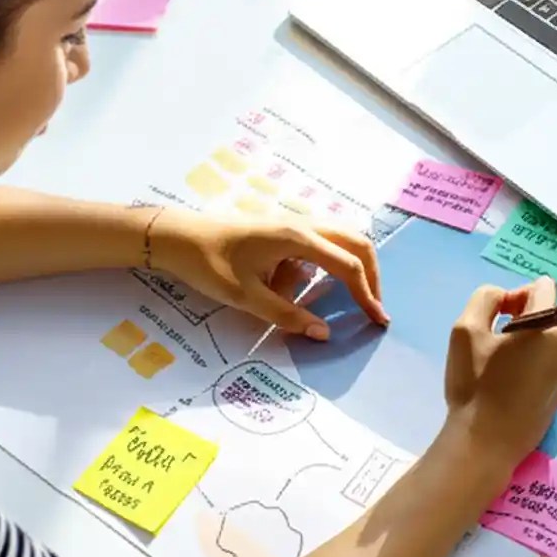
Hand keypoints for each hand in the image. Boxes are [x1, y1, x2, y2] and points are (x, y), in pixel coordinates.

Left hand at [150, 208, 387, 339]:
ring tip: (356, 296)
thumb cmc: (208, 263)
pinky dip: (336, 260)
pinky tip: (321, 284)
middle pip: (357, 242)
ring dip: (356, 264)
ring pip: (343, 237)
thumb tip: (323, 333)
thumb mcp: (244, 297)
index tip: (377, 319)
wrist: (179, 236)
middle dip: (372, 275)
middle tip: (373, 307)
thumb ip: (286, 315)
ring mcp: (295, 223)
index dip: (367, 293)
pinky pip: (325, 241)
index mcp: (297, 238)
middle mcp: (303, 224)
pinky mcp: (287, 229)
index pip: (348, 264)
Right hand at [441, 277, 556, 468]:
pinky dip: (534, 360)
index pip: (542, 287)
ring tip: (500, 363)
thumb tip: (504, 298)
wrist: (486, 444)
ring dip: (528, 338)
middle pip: (549, 310)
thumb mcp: (465, 330)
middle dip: (523, 316)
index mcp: (548, 326)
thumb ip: (485, 298)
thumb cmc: (474, 386)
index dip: (516, 293)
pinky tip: (510, 381)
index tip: (497, 317)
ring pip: (550, 336)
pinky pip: (551, 360)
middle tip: (494, 340)